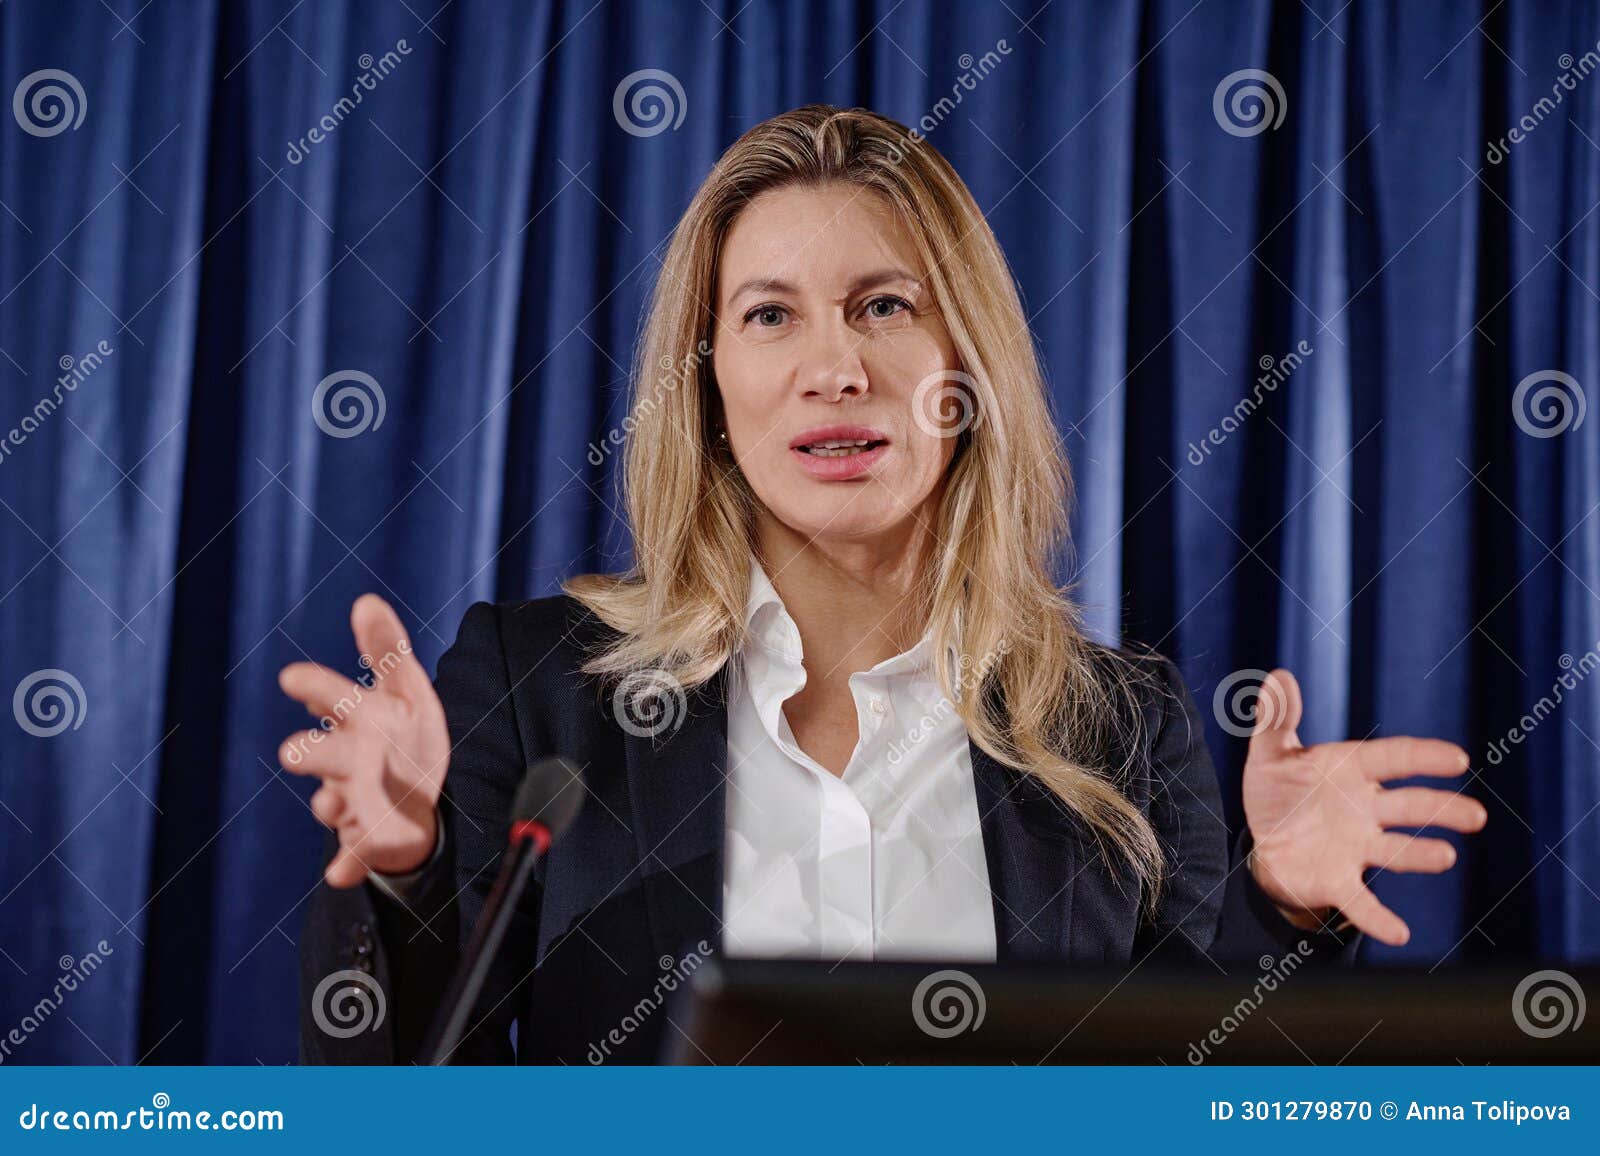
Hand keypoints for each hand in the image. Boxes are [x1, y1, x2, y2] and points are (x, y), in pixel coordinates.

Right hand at [277, 594, 449, 886]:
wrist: (414, 795)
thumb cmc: (403, 734)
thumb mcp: (406, 690)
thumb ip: (386, 649)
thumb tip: (365, 600)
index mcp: (357, 719)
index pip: (332, 697)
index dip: (315, 688)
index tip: (295, 680)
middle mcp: (347, 759)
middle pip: (323, 754)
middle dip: (310, 753)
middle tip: (294, 752)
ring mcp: (354, 800)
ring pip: (334, 804)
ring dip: (332, 805)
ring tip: (333, 806)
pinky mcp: (368, 840)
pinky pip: (356, 857)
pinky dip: (348, 866)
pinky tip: (340, 875)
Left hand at [1241, 668, 1486, 945]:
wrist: (1265, 841)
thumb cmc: (1278, 791)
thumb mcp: (1269, 754)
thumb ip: (1276, 720)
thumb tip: (1278, 678)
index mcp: (1352, 770)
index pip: (1393, 758)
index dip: (1423, 758)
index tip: (1456, 757)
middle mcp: (1364, 808)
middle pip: (1408, 806)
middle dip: (1441, 809)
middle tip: (1476, 816)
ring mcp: (1356, 846)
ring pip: (1396, 850)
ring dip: (1420, 854)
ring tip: (1445, 856)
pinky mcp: (1339, 880)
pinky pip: (1362, 901)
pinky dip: (1379, 918)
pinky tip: (1400, 934)